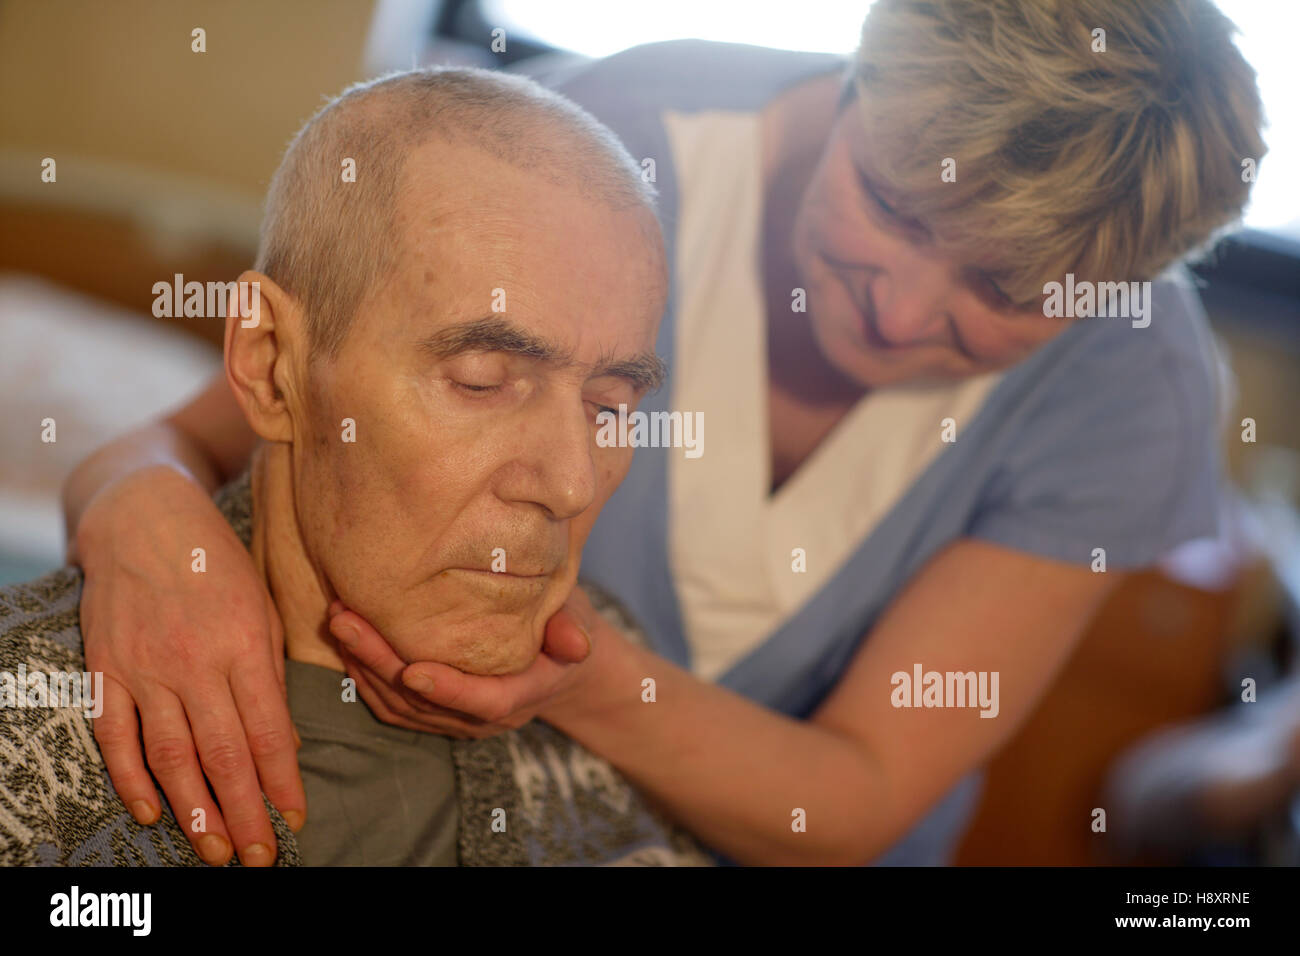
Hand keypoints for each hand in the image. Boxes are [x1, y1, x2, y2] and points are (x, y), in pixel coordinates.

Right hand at [77, 466, 304, 865]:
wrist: (144, 518)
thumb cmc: (217, 563)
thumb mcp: (262, 606)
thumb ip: (270, 674)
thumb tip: (284, 742)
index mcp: (244, 643)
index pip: (267, 730)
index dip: (282, 782)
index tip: (294, 820)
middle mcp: (194, 661)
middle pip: (222, 753)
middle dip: (244, 812)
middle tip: (257, 857)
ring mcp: (144, 667)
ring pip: (170, 754)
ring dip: (193, 809)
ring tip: (215, 849)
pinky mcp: (105, 668)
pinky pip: (114, 734)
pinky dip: (130, 777)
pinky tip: (151, 810)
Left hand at [328, 585, 602, 737]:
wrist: (552, 651)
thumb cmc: (560, 622)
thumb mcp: (573, 617)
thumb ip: (569, 629)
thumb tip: (578, 646)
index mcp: (522, 695)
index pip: (484, 701)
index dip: (448, 690)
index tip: (412, 669)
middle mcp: (484, 718)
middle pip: (426, 704)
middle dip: (382, 663)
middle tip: (347, 620)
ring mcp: (456, 721)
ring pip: (401, 708)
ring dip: (364, 667)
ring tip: (339, 621)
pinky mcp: (433, 714)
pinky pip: (392, 708)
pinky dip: (365, 678)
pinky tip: (346, 643)